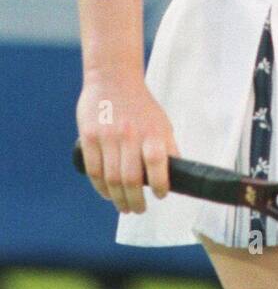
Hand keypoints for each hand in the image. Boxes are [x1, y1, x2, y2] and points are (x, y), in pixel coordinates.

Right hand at [76, 74, 178, 212]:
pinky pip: (94, 170)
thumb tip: (177, 175)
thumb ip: (168, 148)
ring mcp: (107, 137)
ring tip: (124, 207)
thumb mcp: (162, 123)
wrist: (113, 78)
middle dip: (136, 201)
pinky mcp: (89, 137)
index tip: (160, 195)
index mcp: (151, 132)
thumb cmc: (141, 106)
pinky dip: (100, 187)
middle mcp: (130, 136)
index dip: (159, 185)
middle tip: (139, 210)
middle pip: (131, 179)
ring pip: (111, 179)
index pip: (157, 165)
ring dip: (118, 199)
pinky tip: (107, 194)